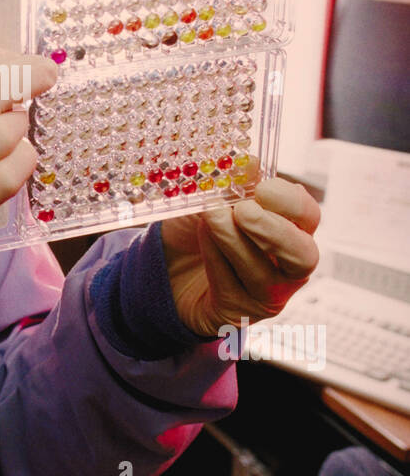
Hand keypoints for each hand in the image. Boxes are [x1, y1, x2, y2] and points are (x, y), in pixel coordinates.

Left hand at [160, 177, 320, 337]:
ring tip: (212, 217)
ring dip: (236, 242)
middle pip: (303, 255)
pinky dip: (216, 259)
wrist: (166, 263)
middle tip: (243, 210)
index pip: (308, 215)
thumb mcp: (212, 196)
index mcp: (291, 228)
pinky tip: (202, 239)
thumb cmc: (199, 227)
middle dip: (273, 231)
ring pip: (265, 276)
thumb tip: (246, 162)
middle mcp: (287, 265)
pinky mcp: (239, 313)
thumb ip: (233, 181)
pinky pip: (232, 288)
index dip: (289, 202)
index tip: (262, 187)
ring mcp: (267, 293)